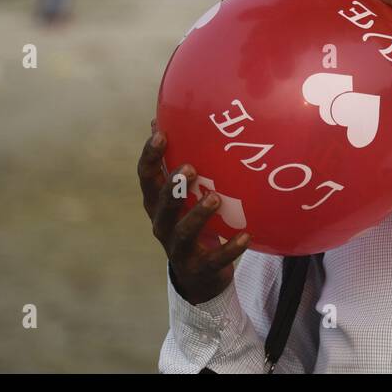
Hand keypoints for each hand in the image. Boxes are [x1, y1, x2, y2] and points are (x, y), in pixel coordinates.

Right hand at [138, 121, 249, 304]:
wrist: (199, 274)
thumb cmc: (191, 219)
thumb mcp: (184, 191)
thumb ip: (177, 159)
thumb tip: (165, 116)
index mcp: (156, 202)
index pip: (146, 177)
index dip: (150, 156)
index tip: (160, 134)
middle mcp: (162, 224)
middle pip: (160, 205)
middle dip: (173, 187)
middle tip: (189, 168)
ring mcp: (178, 249)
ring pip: (183, 232)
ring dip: (198, 215)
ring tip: (215, 198)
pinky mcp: (199, 268)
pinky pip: (215, 260)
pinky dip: (229, 249)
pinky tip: (246, 237)